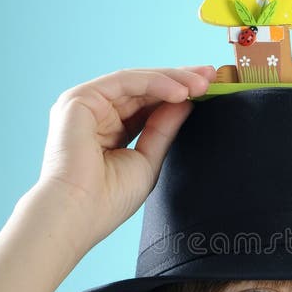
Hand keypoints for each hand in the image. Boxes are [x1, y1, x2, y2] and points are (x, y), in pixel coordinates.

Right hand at [37, 66, 214, 251]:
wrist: (79, 214)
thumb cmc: (108, 200)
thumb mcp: (148, 160)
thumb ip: (163, 129)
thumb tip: (186, 101)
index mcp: (109, 129)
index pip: (148, 103)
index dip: (179, 94)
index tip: (211, 89)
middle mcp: (96, 113)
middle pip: (144, 88)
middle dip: (181, 80)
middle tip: (212, 77)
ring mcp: (86, 104)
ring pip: (137, 81)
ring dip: (173, 79)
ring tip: (203, 84)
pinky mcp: (79, 99)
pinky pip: (125, 81)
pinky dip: (155, 83)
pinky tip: (180, 91)